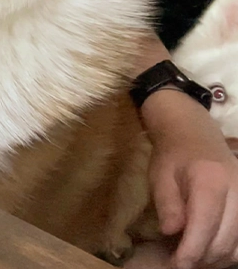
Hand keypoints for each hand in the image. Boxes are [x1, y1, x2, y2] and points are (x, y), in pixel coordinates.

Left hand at [145, 90, 237, 268]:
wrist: (195, 135)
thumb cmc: (173, 156)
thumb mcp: (160, 176)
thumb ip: (168, 204)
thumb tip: (173, 233)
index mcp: (210, 180)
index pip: (205, 224)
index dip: (191, 251)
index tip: (177, 264)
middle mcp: (237, 191)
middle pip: (225, 240)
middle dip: (202, 259)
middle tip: (180, 264)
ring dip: (217, 258)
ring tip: (194, 258)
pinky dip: (230, 251)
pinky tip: (212, 251)